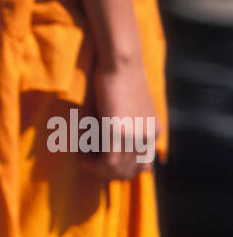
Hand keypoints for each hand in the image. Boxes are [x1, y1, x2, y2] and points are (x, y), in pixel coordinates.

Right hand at [81, 65, 157, 180]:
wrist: (121, 62)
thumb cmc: (121, 76)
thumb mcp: (131, 105)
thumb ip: (128, 124)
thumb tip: (109, 142)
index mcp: (153, 131)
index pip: (145, 163)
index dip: (124, 168)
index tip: (105, 163)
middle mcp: (148, 137)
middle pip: (133, 171)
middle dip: (111, 174)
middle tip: (93, 166)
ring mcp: (134, 136)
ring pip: (118, 170)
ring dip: (99, 170)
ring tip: (85, 161)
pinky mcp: (117, 132)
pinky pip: (107, 162)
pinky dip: (93, 165)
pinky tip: (82, 158)